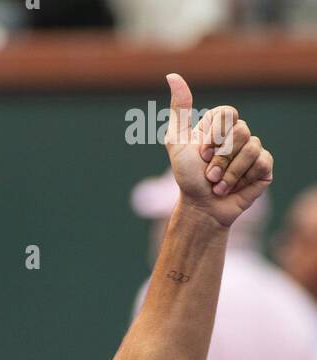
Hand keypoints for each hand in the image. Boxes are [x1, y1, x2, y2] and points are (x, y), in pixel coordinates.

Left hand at [164, 73, 272, 229]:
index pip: (228, 113)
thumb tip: (172, 75)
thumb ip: (179, 110)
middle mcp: (238, 134)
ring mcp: (253, 149)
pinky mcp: (264, 167)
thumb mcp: (176, 142)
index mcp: (221, 124)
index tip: (201, 153)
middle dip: (220, 157)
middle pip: (240, 131)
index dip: (214, 135)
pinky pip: (261, 162)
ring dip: (229, 172)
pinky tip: (235, 188)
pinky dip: (244, 178)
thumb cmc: (188, 177)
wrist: (201, 207)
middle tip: (209, 174)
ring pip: (251, 148)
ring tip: (218, 184)